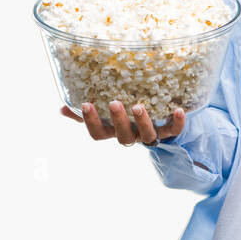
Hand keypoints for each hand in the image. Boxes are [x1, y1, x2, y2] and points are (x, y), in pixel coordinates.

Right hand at [61, 100, 185, 145]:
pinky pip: (174, 130)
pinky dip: (178, 122)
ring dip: (143, 121)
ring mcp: (150, 135)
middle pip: (122, 136)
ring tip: (138, 106)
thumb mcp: (103, 116)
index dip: (91, 121)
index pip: (97, 134)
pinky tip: (178, 109)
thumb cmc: (124, 117)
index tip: (85, 104)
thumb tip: (62, 107)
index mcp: (113, 132)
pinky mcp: (169, 131)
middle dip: (118, 120)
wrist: (158, 126)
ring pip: (147, 136)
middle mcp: (131, 136)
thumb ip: (83, 113)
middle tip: (114, 102)